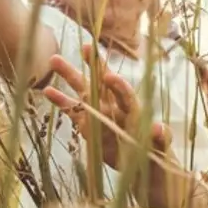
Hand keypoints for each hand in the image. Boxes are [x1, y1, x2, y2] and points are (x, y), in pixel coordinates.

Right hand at [42, 44, 171, 171]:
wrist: (141, 160)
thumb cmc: (155, 148)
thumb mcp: (161, 144)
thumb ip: (161, 135)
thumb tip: (159, 128)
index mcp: (132, 108)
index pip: (125, 93)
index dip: (118, 85)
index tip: (109, 76)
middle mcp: (114, 105)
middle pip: (102, 82)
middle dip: (94, 65)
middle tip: (85, 47)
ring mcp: (98, 112)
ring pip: (82, 89)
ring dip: (69, 75)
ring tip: (53, 60)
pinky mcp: (87, 124)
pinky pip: (72, 110)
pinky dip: (60, 101)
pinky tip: (46, 90)